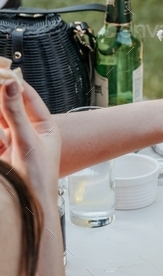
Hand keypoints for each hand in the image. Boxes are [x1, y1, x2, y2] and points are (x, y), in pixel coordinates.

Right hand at [0, 81, 60, 200]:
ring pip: (1, 118)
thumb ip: (16, 113)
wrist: (29, 204)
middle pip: (11, 106)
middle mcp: (30, 131)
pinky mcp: (1, 149)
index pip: (30, 98)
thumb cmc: (39, 176)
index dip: (16, 84)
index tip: (2, 72)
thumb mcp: (27, 140)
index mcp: (45, 126)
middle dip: (1, 95)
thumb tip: (11, 85)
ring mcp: (14, 140)